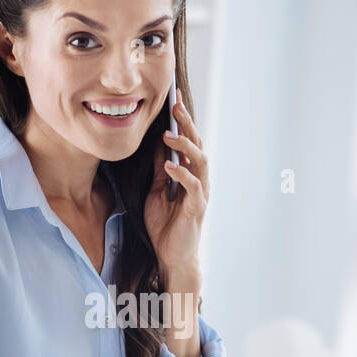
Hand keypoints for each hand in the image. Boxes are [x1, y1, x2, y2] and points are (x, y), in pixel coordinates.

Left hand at [144, 89, 208, 285]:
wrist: (172, 256)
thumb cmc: (166, 226)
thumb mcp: (156, 191)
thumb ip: (160, 169)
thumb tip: (156, 144)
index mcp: (189, 174)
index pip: (188, 141)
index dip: (182, 121)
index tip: (174, 99)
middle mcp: (199, 180)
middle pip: (197, 145)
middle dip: (186, 124)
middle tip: (175, 105)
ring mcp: (200, 194)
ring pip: (199, 162)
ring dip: (185, 146)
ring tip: (168, 135)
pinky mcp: (197, 209)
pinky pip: (193, 187)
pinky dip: (182, 174)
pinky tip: (170, 166)